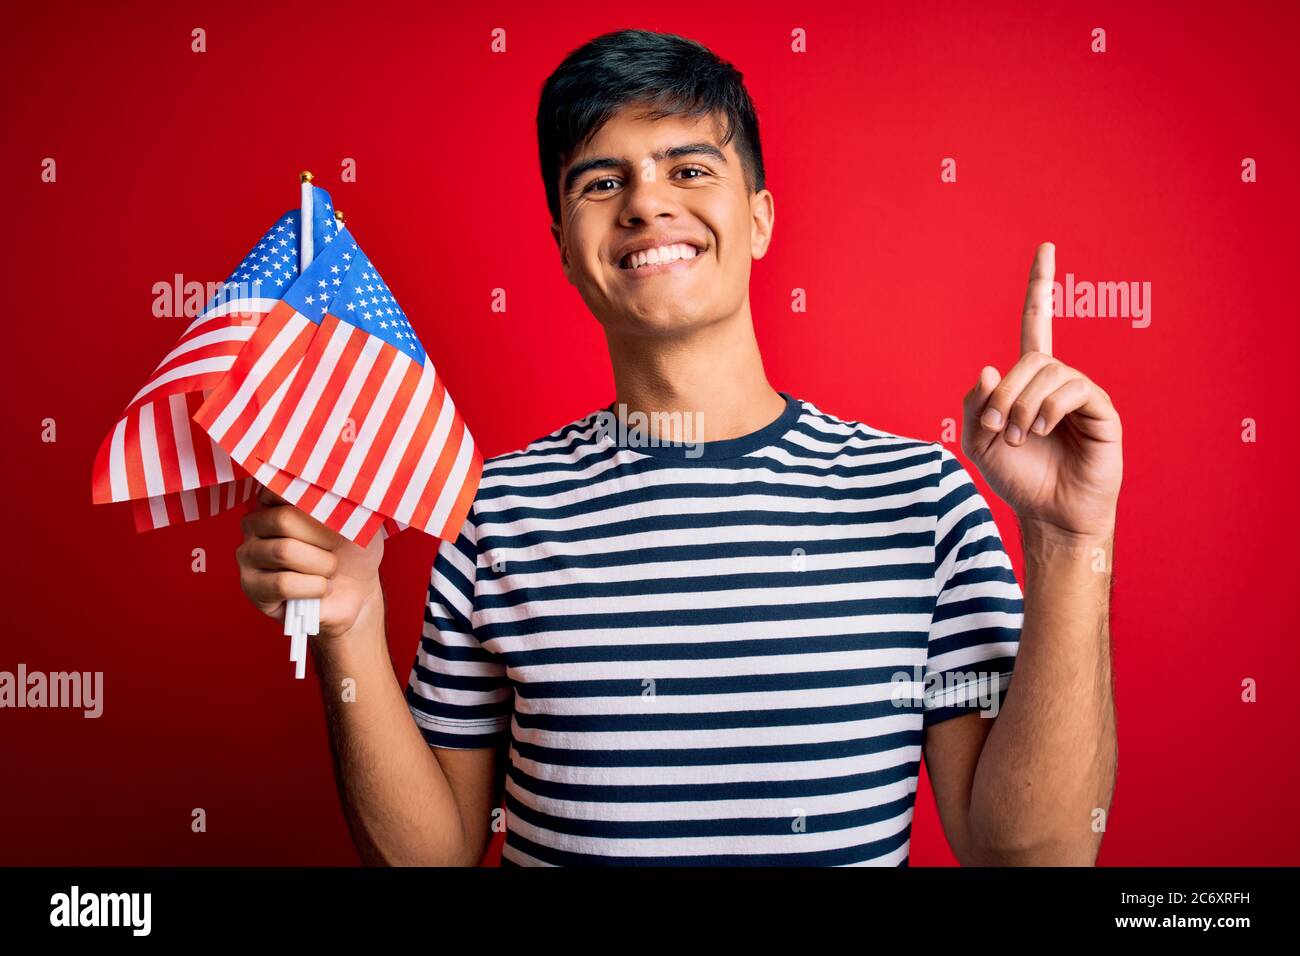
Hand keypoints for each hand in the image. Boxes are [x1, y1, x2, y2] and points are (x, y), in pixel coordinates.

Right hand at [236, 485, 384, 642]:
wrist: (358, 591)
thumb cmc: (353, 549)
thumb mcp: (357, 518)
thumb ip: (342, 497)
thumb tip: (338, 480)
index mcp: (276, 499)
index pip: (280, 486)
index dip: (312, 500)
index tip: (334, 512)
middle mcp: (255, 523)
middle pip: (284, 519)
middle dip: (323, 538)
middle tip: (337, 548)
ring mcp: (248, 555)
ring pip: (284, 552)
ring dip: (322, 564)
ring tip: (331, 570)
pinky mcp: (252, 587)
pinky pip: (283, 583)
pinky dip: (314, 587)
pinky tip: (322, 588)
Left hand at [961, 243, 1122, 541]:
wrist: (1048, 514)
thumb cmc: (1017, 479)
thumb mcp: (979, 441)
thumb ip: (976, 405)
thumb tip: (990, 367)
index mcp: (1030, 381)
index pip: (1038, 322)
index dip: (1040, 286)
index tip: (1046, 247)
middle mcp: (1058, 380)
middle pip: (1031, 359)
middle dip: (1006, 392)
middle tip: (999, 428)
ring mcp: (1081, 394)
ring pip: (1049, 373)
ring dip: (1024, 405)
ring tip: (1021, 436)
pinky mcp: (1101, 411)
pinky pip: (1074, 390)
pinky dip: (1049, 408)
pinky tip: (1043, 430)